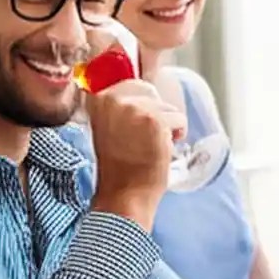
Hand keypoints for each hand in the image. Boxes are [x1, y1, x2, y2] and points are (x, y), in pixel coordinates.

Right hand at [87, 80, 186, 230]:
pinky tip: (159, 150)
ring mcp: (133, 108)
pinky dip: (177, 135)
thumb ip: (120, 106)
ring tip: (148, 147)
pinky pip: (180, 120)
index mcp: (98, 98)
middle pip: (151, 92)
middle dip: (155, 115)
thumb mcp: (109, 127)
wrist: (123, 194)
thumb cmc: (120, 165)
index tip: (135, 128)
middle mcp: (112, 98)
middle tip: (142, 140)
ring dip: (166, 127)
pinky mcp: (154, 120)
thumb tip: (140, 85)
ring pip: (167, 107)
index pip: (133, 84)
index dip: (143, 105)